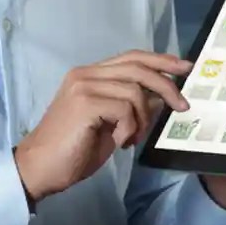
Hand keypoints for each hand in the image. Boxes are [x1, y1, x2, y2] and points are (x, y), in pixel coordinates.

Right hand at [14, 50, 193, 202]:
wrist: (40, 166)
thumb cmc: (73, 150)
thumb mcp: (110, 125)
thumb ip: (130, 107)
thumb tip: (160, 98)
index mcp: (89, 75)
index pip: (131, 57)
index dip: (160, 60)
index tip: (185, 67)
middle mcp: (85, 74)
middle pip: (137, 67)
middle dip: (166, 85)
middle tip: (183, 106)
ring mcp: (83, 86)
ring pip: (134, 91)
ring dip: (143, 119)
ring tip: (132, 139)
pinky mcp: (84, 103)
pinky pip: (125, 109)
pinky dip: (129, 129)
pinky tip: (119, 142)